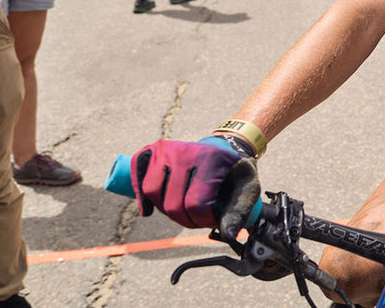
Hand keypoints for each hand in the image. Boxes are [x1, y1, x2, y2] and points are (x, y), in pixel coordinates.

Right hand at [130, 137, 259, 232]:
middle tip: (198, 218)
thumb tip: (228, 235)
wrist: (224, 149)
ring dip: (165, 210)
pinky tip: (148, 209)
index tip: (213, 219)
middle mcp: (187, 150)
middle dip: (186, 220)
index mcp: (213, 158)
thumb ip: (239, 213)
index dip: (203, 221)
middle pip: (172, 203)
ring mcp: (167, 148)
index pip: (196, 204)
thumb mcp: (247, 189)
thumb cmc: (233, 173)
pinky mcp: (153, 150)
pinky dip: (140, 195)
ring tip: (183, 209)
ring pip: (152, 192)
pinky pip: (137, 175)